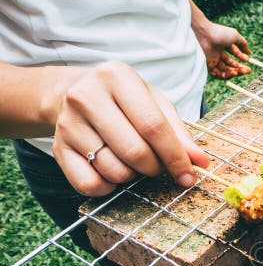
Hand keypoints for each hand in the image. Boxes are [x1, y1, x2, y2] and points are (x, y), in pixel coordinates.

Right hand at [48, 61, 210, 196]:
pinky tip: (111, 172)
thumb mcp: (155, 104)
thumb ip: (179, 132)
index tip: (189, 176)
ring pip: (114, 170)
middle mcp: (87, 96)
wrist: (72, 93)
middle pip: (134, 152)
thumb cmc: (125, 100)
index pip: (153, 126)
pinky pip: (89, 184)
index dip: (176, 157)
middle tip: (157, 166)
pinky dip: (108, 187)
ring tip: (131, 161)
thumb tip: (201, 162)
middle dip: (155, 168)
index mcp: (118, 77)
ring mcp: (68, 122)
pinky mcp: (57, 147)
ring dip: (132, 176)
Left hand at [195, 22, 250, 79]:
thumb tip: (248, 53)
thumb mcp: (235, 36)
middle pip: (230, 64)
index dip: (241, 57)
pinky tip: (232, 73)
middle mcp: (217, 53)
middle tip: (248, 71)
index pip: (234, 53)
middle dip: (240, 68)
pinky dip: (225, 76)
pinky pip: (217, 74)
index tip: (248, 60)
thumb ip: (243, 44)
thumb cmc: (219, 33)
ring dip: (234, 73)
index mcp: (223, 45)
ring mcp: (212, 60)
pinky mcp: (207, 66)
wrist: (204, 35)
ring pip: (225, 70)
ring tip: (240, 72)